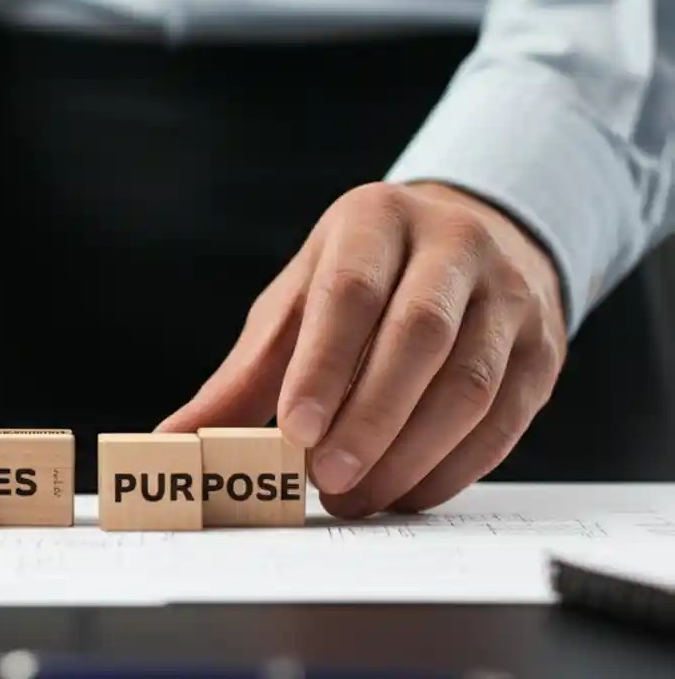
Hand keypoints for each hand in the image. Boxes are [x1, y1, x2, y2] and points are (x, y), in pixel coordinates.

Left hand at [159, 182, 566, 516]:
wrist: (467, 244)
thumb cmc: (362, 278)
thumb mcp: (296, 302)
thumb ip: (243, 375)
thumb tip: (173, 441)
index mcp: (377, 221)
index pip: (351, 292)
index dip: (323, 365)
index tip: (293, 430)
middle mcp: (454, 246)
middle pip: (419, 336)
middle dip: (369, 418)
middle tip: (326, 479)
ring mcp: (509, 295)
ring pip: (470, 383)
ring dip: (411, 453)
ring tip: (357, 496)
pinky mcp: (543, 349)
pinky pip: (505, 419)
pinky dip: (453, 468)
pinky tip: (406, 491)